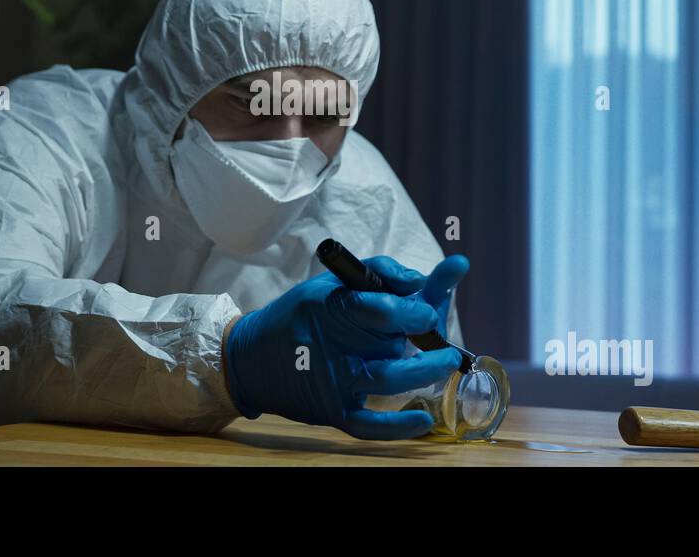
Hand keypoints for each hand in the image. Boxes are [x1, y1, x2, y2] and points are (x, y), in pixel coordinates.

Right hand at [223, 257, 461, 439]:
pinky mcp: (334, 412)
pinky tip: (423, 419)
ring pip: (387, 380)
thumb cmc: (299, 315)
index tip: (428, 307)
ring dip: (424, 371)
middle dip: (422, 334)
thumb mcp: (331, 283)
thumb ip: (379, 272)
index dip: (411, 308)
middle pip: (389, 342)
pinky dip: (396, 426)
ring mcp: (333, 382)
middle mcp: (331, 345)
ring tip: (447, 361)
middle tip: (436, 329)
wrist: (251, 359)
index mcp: (328, 307)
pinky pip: (368, 425)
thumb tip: (421, 281)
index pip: (378, 307)